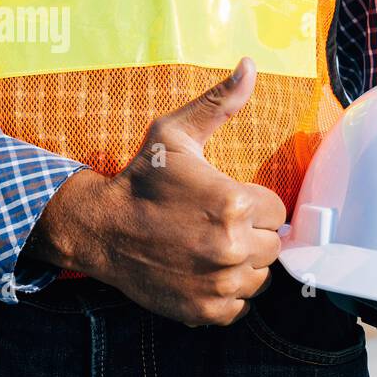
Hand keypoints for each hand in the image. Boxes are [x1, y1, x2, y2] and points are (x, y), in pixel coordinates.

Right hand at [26, 58, 285, 326]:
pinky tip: (204, 271)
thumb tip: (249, 65)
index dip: (254, 204)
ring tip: (210, 246)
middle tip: (215, 224)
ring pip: (260, 275)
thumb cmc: (141, 179)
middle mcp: (232, 247)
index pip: (277, 210)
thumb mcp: (176, 134)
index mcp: (234, 203)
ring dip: (243, 263)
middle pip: (273, 244)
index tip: (226, 200)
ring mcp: (220, 284)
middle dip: (251, 233)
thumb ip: (219, 103)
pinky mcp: (208, 311)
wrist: (100, 229)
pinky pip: (242, 304)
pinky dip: (228, 291)